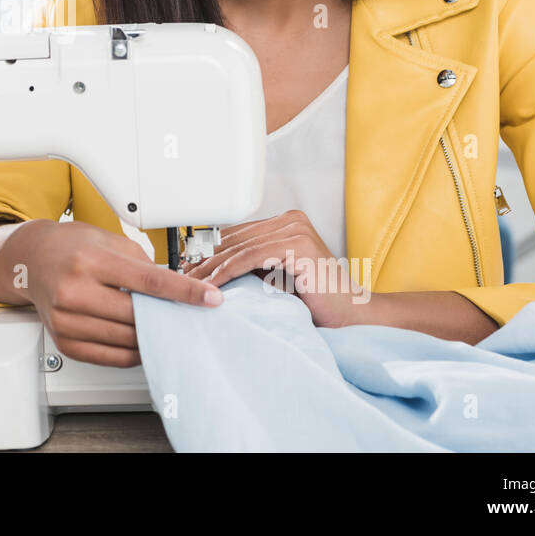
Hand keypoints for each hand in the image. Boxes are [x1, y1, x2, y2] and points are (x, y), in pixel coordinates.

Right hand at [7, 219, 224, 367]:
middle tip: (188, 314)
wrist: (31, 260)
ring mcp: (66, 319)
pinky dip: (132, 352)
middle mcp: (74, 290)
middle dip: (168, 316)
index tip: (210, 298)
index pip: (149, 280)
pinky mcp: (64, 341)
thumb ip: (142, 264)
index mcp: (90, 260)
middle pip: (138, 315)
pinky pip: (109, 357)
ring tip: (164, 326)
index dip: (185, 292)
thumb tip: (176, 289)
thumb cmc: (72, 247)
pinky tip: (141, 340)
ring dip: (152, 336)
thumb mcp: (109, 240)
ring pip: (126, 340)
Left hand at [180, 210, 360, 327]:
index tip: (187, 267)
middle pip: (235, 238)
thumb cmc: (316, 301)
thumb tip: (209, 266)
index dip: (209, 250)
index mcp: (286, 222)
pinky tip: (212, 284)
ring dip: (211, 267)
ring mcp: (295, 229)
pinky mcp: (297, 244)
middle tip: (182, 275)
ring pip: (239, 247)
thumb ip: (252, 264)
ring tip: (191, 282)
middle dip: (205, 258)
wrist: (352, 316)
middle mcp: (291, 220)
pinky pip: (250, 257)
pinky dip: (227, 271)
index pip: (237, 233)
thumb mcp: (276, 275)